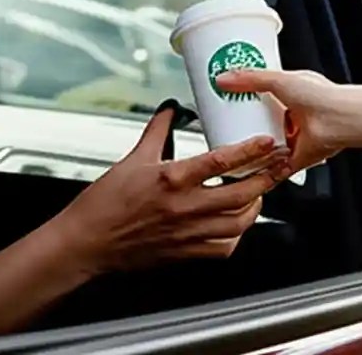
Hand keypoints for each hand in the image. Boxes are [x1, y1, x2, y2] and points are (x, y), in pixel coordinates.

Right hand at [52, 106, 286, 274]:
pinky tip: (237, 223)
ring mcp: (186, 233)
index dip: (249, 150)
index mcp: (172, 179)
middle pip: (240, 194)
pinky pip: (222, 248)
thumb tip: (170, 109)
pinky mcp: (184, 252)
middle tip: (275, 168)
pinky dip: (236, 236)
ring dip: (255, 207)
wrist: (86, 242)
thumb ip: (157, 131)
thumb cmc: (104, 204)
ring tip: (259, 193)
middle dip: (264, 179)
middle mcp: (184, 207)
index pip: (220, 161)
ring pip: (237, 223)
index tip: (267, 142)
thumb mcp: (132, 159)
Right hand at [215, 69, 342, 181]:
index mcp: (294, 95)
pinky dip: (263, 167)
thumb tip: (224, 78)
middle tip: (227, 124)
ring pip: (269, 145)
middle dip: (249, 124)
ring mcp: (296, 138)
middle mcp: (295, 117)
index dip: (248, 97)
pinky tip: (248, 166)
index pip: (266, 96)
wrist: (338, 121)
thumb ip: (251, 78)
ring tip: (233, 146)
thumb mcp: (279, 79)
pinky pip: (276, 166)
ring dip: (255, 146)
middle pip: (265, 122)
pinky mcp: (296, 158)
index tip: (229, 99)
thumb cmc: (321, 97)